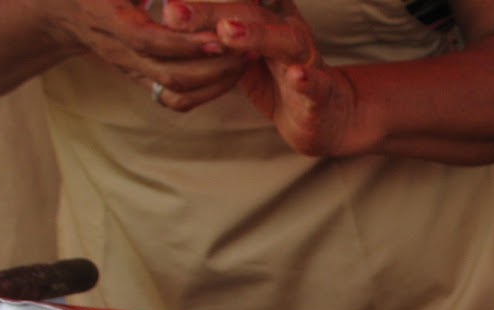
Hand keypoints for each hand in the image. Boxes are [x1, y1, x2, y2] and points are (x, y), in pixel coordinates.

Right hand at [44, 0, 246, 110]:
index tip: (218, 38)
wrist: (68, 10)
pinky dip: (208, 92)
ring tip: (246, 60)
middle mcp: (120, 52)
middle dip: (214, 67)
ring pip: (177, 93)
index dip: (184, 44)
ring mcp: (133, 71)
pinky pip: (178, 100)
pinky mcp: (145, 80)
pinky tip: (231, 73)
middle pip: (169, 75)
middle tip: (247, 50)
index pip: (148, 41)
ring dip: (217, 82)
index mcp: (109, 19)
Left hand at [169, 0, 354, 154]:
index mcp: (267, 17)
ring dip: (256, 35)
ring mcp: (305, 58)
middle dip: (211, 11)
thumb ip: (214, 31)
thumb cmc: (277, 77)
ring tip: (226, 32)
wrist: (323, 113)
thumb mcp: (241, 49)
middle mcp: (287, 29)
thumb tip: (170, 15)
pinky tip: (296, 76)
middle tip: (173, 12)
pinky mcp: (320, 91)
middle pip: (251, 12)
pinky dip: (307, 79)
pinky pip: (316, 84)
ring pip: (284, 40)